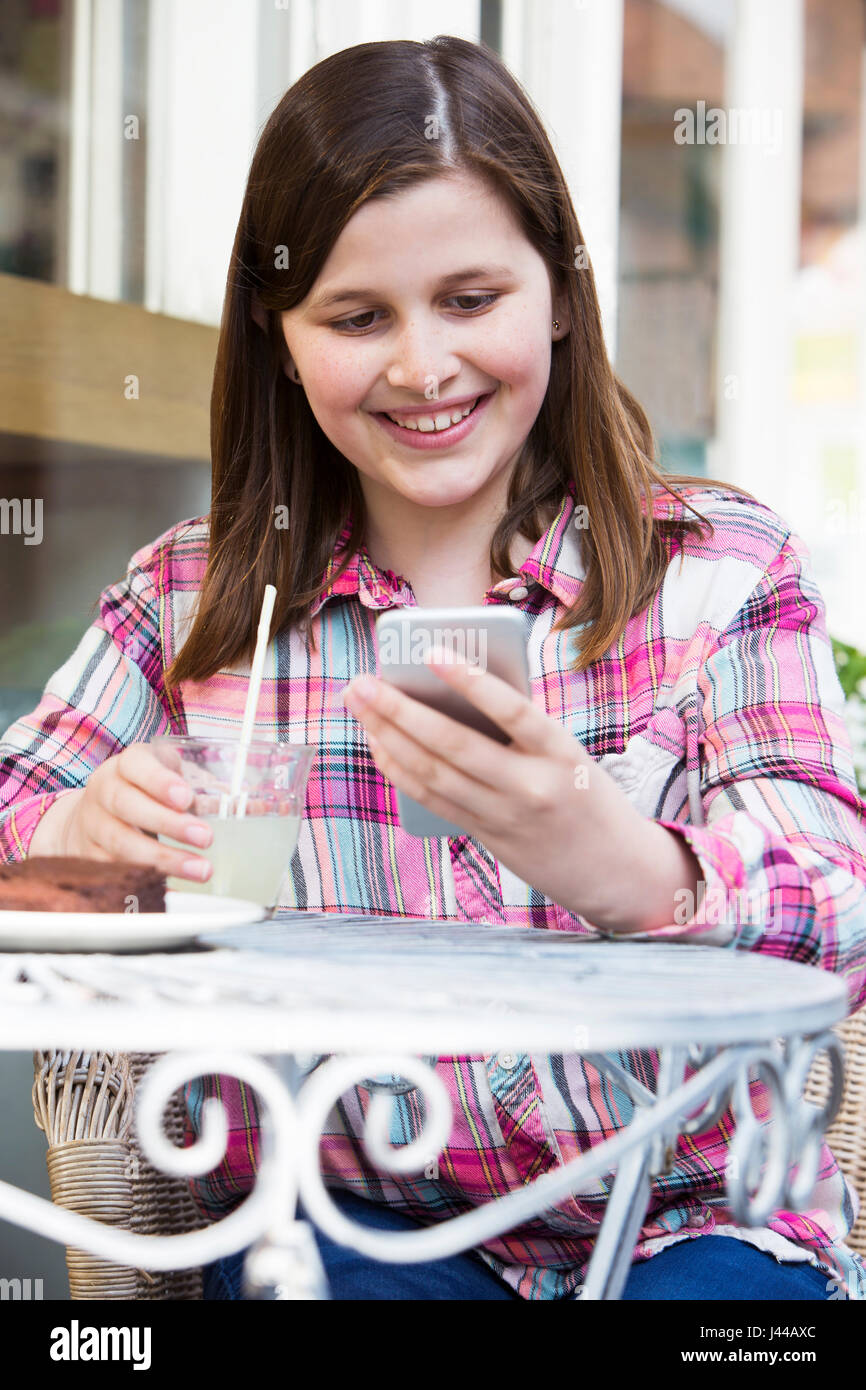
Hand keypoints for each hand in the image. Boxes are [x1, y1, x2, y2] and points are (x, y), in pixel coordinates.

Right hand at [29, 743, 212, 883]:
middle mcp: (103, 792)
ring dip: (163, 860)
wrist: (94, 814)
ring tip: (201, 870)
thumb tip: (258, 808)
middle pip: (127, 805)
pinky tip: (173, 886)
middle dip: (168, 823)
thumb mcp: (166, 778)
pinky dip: (145, 879)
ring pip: (121, 844)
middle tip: (205, 837)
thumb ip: (203, 789)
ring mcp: (92, 825)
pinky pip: (115, 870)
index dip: (159, 781)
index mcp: (125, 766)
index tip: (185, 796)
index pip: (136, 765)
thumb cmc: (143, 793)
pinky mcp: (89, 856)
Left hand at [342, 649, 699, 932]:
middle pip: (453, 744)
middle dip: (399, 710)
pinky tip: (380, 746)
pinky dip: (401, 771)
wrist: (616, 870)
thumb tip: (449, 694)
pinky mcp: (488, 837)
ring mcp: (506, 816)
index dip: (470, 680)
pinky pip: (434, 800)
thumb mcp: (569, 754)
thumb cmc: (588, 794)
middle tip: (362, 682)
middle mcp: (532, 786)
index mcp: (561, 753)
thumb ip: (520, 731)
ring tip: (360, 706)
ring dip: (389, 736)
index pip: (512, 709)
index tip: (430, 651)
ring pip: (433, 773)